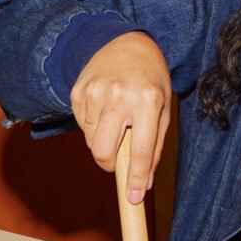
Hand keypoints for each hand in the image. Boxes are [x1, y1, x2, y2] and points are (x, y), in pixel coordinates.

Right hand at [70, 31, 170, 202]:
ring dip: (103, 141)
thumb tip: (143, 184)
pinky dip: (94, 126)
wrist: (125, 42)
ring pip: (91, 141)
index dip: (137, 178)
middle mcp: (118, 96)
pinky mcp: (77, 91)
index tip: (134, 198)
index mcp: (147, 100)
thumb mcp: (164, 108)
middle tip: (120, 157)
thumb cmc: (151, 79)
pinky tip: (105, 108)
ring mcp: (94, 92)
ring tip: (117, 120)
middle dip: (111, 164)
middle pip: (103, 152)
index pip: (140, 150)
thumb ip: (155, 147)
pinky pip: (82, 125)